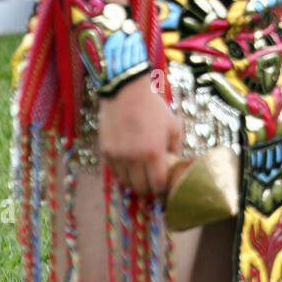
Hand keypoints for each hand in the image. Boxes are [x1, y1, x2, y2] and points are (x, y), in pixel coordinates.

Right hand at [98, 74, 182, 194]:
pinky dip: (122, 171)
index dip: (162, 187)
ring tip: (140, 170)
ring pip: (125, 182)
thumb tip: (175, 165)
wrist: (126, 92)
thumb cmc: (153, 108)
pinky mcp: (106, 152)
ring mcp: (118, 156)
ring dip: (134, 180)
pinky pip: (114, 171)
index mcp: (154, 153)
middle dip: (148, 187)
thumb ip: (175, 148)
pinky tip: (129, 161)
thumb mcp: (173, 125)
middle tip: (151, 179)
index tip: (163, 182)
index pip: (158, 185)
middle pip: (140, 189)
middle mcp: (134, 158)